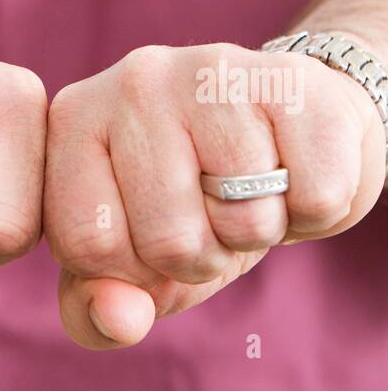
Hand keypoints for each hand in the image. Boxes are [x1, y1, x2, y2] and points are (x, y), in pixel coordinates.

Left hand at [44, 42, 386, 350]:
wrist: (295, 130)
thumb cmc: (201, 201)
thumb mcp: (137, 261)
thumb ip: (97, 308)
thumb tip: (120, 320)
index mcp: (74, 119)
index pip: (86, 246)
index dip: (135, 270)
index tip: (154, 233)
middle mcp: (132, 80)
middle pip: (168, 241)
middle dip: (205, 254)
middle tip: (216, 207)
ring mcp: (210, 70)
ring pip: (244, 220)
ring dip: (262, 228)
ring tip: (255, 185)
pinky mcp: (290, 79)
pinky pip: (315, 197)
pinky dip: (316, 207)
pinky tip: (295, 164)